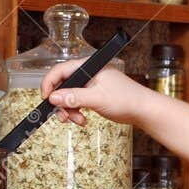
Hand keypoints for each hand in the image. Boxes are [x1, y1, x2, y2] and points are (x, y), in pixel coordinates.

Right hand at [39, 59, 155, 127]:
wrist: (143, 110)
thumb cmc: (127, 99)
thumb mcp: (97, 98)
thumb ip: (74, 97)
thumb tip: (54, 97)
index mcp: (89, 67)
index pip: (61, 70)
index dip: (50, 84)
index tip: (46, 98)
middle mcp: (89, 74)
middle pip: (63, 86)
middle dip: (61, 103)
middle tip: (63, 116)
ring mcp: (91, 85)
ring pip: (69, 97)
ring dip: (69, 110)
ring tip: (78, 120)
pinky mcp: (93, 96)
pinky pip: (77, 103)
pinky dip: (76, 112)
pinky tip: (82, 120)